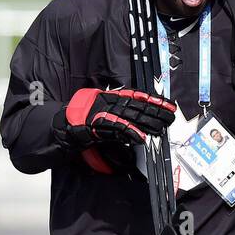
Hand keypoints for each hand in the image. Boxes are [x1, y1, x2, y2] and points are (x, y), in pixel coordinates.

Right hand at [56, 86, 177, 151]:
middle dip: (156, 112)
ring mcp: (104, 113)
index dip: (154, 101)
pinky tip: (140, 137)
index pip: (137, 97)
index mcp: (112, 98)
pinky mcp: (99, 125)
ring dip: (147, 122)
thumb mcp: (103, 112)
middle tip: (170, 117)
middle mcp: (110, 103)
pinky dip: (130, 132)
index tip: (168, 104)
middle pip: (138, 107)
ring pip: (131, 116)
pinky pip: (117, 128)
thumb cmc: (82, 120)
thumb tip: (135, 123)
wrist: (63, 124)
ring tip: (161, 127)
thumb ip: (118, 115)